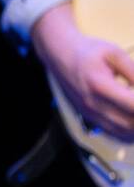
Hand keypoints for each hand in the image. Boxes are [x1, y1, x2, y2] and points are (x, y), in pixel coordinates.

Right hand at [33, 2, 133, 140]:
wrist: (59, 56)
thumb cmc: (87, 52)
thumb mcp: (114, 53)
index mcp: (99, 85)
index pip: (133, 106)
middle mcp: (93, 104)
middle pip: (131, 123)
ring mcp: (90, 114)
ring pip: (125, 133)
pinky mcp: (89, 118)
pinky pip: (115, 134)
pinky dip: (130, 132)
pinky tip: (132, 118)